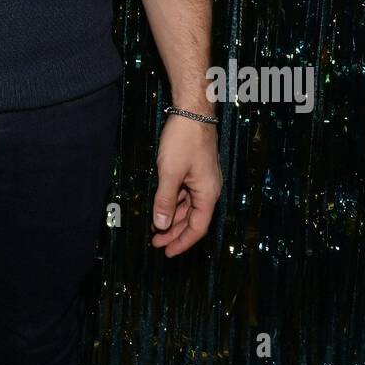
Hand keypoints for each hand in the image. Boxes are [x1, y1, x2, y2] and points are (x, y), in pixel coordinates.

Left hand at [151, 111, 221, 256]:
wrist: (192, 112)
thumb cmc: (183, 140)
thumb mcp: (170, 172)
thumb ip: (165, 200)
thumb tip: (161, 225)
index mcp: (208, 194)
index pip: (197, 228)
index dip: (182, 242)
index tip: (167, 252)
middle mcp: (209, 190)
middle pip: (193, 220)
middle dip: (174, 232)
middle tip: (156, 243)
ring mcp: (202, 180)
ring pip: (188, 207)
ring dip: (172, 218)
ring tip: (155, 228)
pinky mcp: (196, 171)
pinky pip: (185, 194)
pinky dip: (174, 203)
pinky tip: (161, 206)